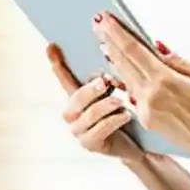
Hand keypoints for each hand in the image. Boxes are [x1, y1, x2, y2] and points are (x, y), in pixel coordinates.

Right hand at [45, 43, 145, 164]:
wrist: (137, 144)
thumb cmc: (126, 114)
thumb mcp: (120, 92)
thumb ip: (113, 78)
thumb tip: (114, 54)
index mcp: (78, 97)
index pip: (65, 77)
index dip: (57, 62)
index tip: (52, 45)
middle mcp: (73, 113)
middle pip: (76, 97)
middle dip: (91, 89)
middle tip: (105, 82)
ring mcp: (79, 130)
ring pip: (89, 114)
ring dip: (105, 105)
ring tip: (120, 100)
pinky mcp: (90, 144)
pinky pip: (99, 130)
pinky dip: (113, 120)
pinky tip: (126, 115)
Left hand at [91, 12, 189, 166]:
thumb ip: (178, 61)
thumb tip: (156, 47)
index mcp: (165, 83)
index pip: (133, 51)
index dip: (116, 33)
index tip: (104, 18)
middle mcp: (151, 99)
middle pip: (123, 64)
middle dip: (109, 42)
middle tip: (97, 25)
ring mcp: (147, 113)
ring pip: (126, 80)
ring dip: (114, 60)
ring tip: (104, 43)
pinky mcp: (149, 123)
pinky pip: (133, 95)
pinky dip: (125, 79)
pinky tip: (120, 70)